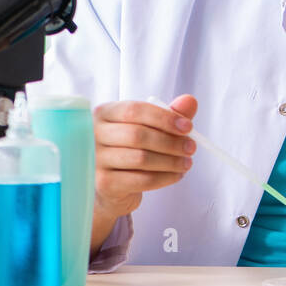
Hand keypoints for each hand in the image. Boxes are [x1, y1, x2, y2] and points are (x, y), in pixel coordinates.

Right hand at [92, 95, 198, 219]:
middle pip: (137, 135)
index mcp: (104, 113)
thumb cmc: (131, 148)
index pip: (134, 110)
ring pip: (140, 159)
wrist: (113, 184)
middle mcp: (93, 134)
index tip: (188, 127)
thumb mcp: (150, 126)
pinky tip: (176, 175)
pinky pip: (141, 180)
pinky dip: (164, 178)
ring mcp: (95, 160)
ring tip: (186, 163)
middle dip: (170, 142)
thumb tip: (190, 101)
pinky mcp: (103, 183)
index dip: (164, 118)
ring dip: (170, 161)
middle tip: (191, 148)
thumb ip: (170, 113)